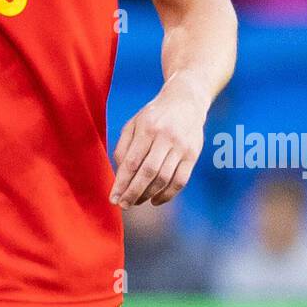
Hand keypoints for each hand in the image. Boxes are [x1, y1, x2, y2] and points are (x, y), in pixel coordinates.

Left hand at [109, 75, 209, 208]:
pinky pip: (180, 181)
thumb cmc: (153, 116)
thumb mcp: (133, 124)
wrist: (185, 101)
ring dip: (148, 195)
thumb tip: (120, 175)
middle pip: (148, 173)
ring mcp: (182, 147)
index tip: (113, 198)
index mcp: (147, 128)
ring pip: (164, 179)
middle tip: (123, 206)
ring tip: (137, 202)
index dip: (122, 183)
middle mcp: (165, 137)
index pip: (132, 162)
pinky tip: (155, 200)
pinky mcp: (193, 155)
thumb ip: (123, 147)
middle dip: (133, 192)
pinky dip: (167, 195)